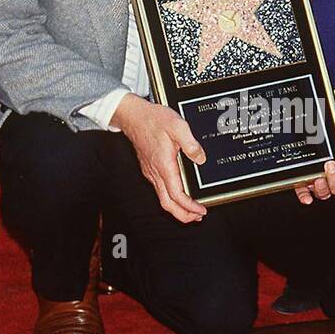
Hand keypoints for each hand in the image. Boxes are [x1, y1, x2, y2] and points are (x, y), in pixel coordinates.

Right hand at [113, 95, 206, 223]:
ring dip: (177, 208)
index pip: (176, 195)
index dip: (189, 206)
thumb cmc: (153, 119)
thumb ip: (191, 144)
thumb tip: (200, 158)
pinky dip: (171, 198)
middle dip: (183, 215)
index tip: (201, 210)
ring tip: (191, 210)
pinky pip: (160, 190)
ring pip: (163, 198)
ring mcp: (151, 172)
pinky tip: (180, 195)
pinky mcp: (150, 169)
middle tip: (197, 217)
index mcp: (163, 165)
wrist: (133, 116)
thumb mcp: (178, 126)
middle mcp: (155, 172)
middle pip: (167, 204)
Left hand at [294, 123, 334, 204]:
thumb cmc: (334, 134)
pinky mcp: (302, 181)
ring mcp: (317, 182)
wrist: (315, 128)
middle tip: (330, 165)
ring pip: (323, 193)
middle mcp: (331, 179)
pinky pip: (303, 193)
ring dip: (322, 188)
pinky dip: (305, 197)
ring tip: (319, 178)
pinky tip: (307, 199)